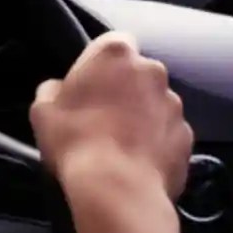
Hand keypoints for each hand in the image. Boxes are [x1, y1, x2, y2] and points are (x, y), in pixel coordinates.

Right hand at [29, 31, 192, 199]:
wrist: (117, 190)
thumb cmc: (75, 140)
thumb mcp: (43, 110)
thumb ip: (53, 90)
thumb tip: (59, 90)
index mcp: (116, 54)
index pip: (112, 42)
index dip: (99, 63)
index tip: (88, 85)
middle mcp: (152, 71)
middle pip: (136, 73)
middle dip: (124, 89)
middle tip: (101, 116)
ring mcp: (175, 104)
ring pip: (155, 103)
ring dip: (142, 116)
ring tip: (121, 146)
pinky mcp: (189, 137)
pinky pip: (168, 133)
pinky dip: (156, 142)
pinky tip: (138, 163)